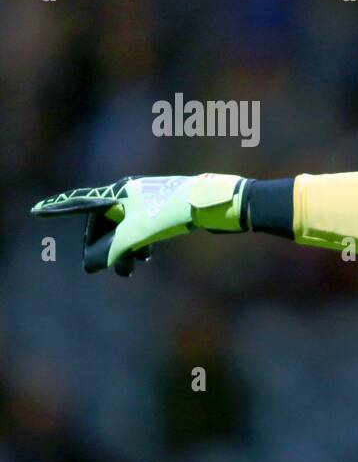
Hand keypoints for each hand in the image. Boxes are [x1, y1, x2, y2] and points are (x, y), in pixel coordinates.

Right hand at [31, 174, 246, 276]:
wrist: (214, 203)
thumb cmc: (173, 213)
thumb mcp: (136, 236)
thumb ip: (110, 251)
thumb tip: (91, 266)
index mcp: (119, 192)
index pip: (81, 203)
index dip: (59, 209)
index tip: (39, 211)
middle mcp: (131, 192)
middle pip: (105, 221)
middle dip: (104, 247)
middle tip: (110, 269)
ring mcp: (149, 199)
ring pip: (125, 228)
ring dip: (123, 250)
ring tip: (130, 269)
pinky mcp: (165, 208)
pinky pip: (141, 228)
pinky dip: (138, 244)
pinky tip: (145, 256)